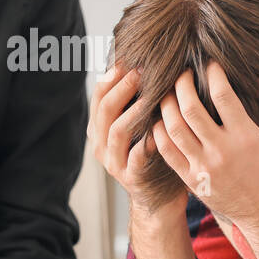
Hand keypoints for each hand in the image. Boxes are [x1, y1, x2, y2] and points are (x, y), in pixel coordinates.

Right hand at [89, 63, 186, 221]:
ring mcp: (115, 163)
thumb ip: (136, 103)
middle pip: (105, 110)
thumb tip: (143, 64)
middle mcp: (102, 145)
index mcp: (100, 129)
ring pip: (117, 132)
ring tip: (150, 96)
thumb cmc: (153, 156)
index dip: (112, 76)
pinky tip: (158, 132)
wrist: (159, 199)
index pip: (98, 96)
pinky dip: (145, 144)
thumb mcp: (140, 128)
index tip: (128, 59)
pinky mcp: (132, 178)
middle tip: (140, 72)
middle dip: (122, 88)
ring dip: (133, 111)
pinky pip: (136, 159)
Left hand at [150, 60, 258, 240]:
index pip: (222, 95)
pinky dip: (158, 131)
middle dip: (182, 84)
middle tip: (183, 74)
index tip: (210, 64)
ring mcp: (203, 167)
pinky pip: (165, 151)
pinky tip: (161, 119)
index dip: (213, 74)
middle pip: (190, 108)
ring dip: (166, 105)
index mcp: (246, 137)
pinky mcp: (192, 180)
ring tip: (169, 93)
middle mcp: (222, 151)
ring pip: (173, 128)